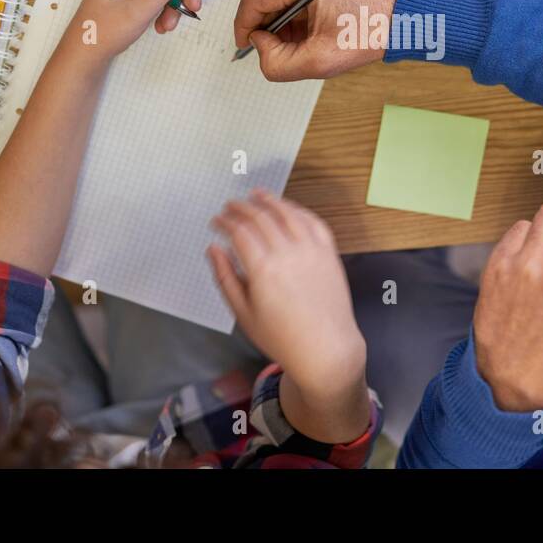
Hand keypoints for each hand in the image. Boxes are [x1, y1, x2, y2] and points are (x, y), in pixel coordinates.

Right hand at [209, 190, 366, 399]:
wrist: (325, 348)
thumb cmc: (280, 337)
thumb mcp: (243, 313)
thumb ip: (225, 277)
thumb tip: (213, 249)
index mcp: (263, 269)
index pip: (239, 232)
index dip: (224, 222)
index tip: (215, 221)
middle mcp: (288, 253)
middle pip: (261, 217)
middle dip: (241, 208)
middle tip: (229, 206)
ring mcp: (312, 250)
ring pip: (287, 213)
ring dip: (269, 200)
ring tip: (256, 194)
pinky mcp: (329, 252)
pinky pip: (312, 221)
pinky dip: (297, 210)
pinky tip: (287, 207)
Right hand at [233, 0, 400, 80]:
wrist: (415, 8)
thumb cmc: (377, 29)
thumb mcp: (322, 60)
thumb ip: (278, 62)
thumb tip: (260, 43)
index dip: (244, 23)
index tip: (245, 42)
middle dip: (263, 15)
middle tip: (271, 42)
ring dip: (278, 4)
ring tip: (294, 32)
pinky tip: (308, 16)